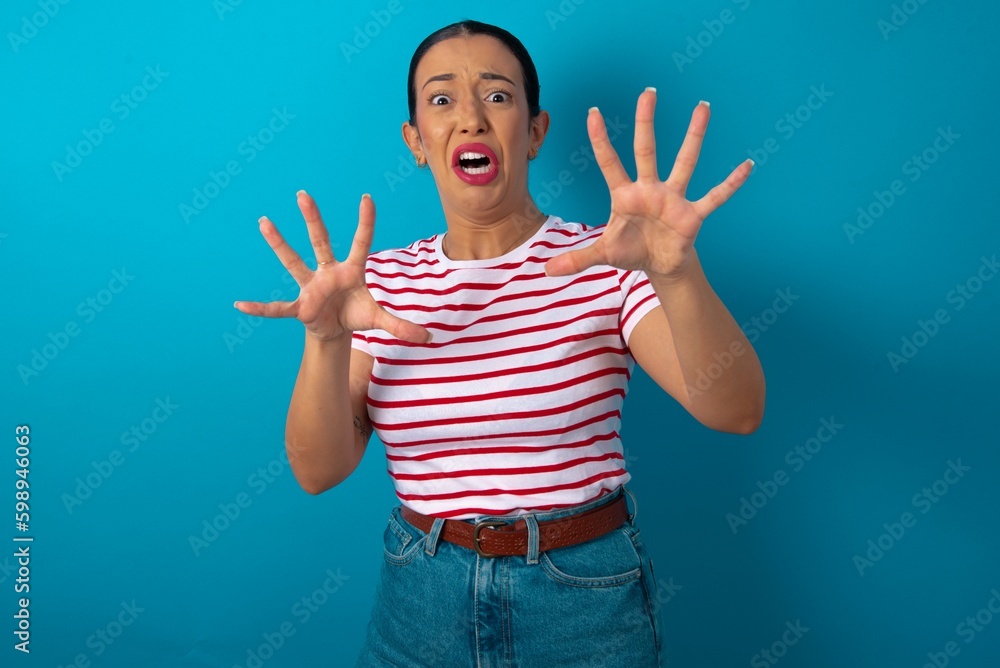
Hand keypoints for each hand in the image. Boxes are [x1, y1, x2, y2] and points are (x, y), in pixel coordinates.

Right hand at [234, 191, 431, 343]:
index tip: (367, 198)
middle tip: (303, 193)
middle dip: (313, 218)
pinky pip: (278, 308)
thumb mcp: (380, 320)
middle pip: (320, 240)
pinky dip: (261, 309)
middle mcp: (328, 272)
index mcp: (351, 270)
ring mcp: (311, 286)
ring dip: (280, 244)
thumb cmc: (356, 314)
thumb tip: (429, 338)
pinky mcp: (301, 306)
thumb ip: (402, 326)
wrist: (337, 329)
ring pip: (294, 261)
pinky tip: (241, 305)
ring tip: (264, 222)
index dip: (365, 222)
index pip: (361, 242)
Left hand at [544, 89, 751, 280]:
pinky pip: (714, 197)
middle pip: (646, 149)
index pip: (609, 162)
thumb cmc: (632, 251)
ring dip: (694, 136)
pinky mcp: (692, 215)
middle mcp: (650, 189)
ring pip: (685, 162)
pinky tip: (747, 166)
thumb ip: (578, 259)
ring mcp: (673, 199)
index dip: (600, 139)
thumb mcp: (603, 254)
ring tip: (703, 107)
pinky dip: (730, 184)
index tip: (593, 112)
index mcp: (625, 195)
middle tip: (648, 91)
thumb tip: (546, 270)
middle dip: (646, 122)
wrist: (660, 266)